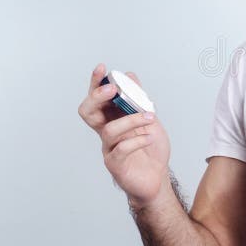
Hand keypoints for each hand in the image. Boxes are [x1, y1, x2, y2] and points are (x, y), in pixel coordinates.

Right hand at [77, 63, 170, 209]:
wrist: (158, 178)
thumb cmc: (150, 149)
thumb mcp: (149, 119)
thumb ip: (138, 100)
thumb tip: (130, 75)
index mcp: (112, 119)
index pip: (97, 99)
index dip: (95, 83)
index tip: (102, 68)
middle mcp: (106, 132)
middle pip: (87, 112)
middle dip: (97, 97)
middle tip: (113, 89)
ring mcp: (109, 148)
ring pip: (109, 130)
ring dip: (131, 119)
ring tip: (150, 118)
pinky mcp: (116, 164)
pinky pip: (122, 149)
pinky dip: (138, 139)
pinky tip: (149, 137)